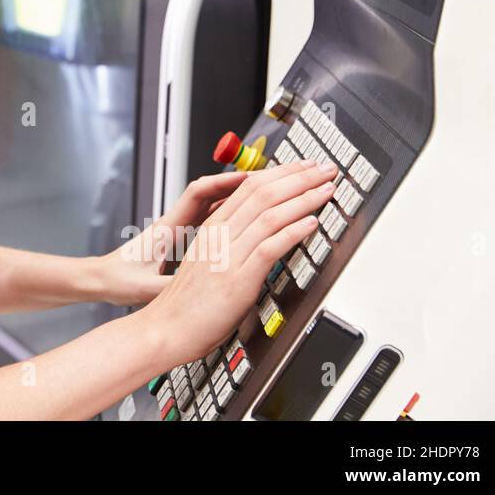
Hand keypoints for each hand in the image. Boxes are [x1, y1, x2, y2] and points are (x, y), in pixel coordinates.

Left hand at [95, 169, 256, 305]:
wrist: (102, 280)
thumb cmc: (119, 280)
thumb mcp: (147, 288)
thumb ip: (170, 288)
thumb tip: (190, 295)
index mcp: (168, 228)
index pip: (198, 193)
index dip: (224, 183)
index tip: (249, 180)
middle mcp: (174, 222)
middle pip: (210, 192)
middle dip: (238, 184)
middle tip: (267, 182)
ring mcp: (177, 229)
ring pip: (210, 205)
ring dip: (234, 198)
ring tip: (264, 197)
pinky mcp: (178, 238)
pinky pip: (207, 219)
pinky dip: (226, 214)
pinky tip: (244, 220)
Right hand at [142, 160, 339, 364]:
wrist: (168, 327)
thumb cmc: (188, 302)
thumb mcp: (208, 262)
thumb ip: (231, 245)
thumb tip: (261, 237)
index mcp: (212, 228)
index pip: (250, 187)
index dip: (281, 172)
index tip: (304, 166)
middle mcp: (220, 235)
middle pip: (263, 193)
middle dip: (299, 177)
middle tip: (325, 168)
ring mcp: (228, 255)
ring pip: (269, 215)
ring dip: (303, 198)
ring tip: (326, 189)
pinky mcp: (238, 278)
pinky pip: (269, 246)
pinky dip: (293, 232)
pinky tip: (312, 223)